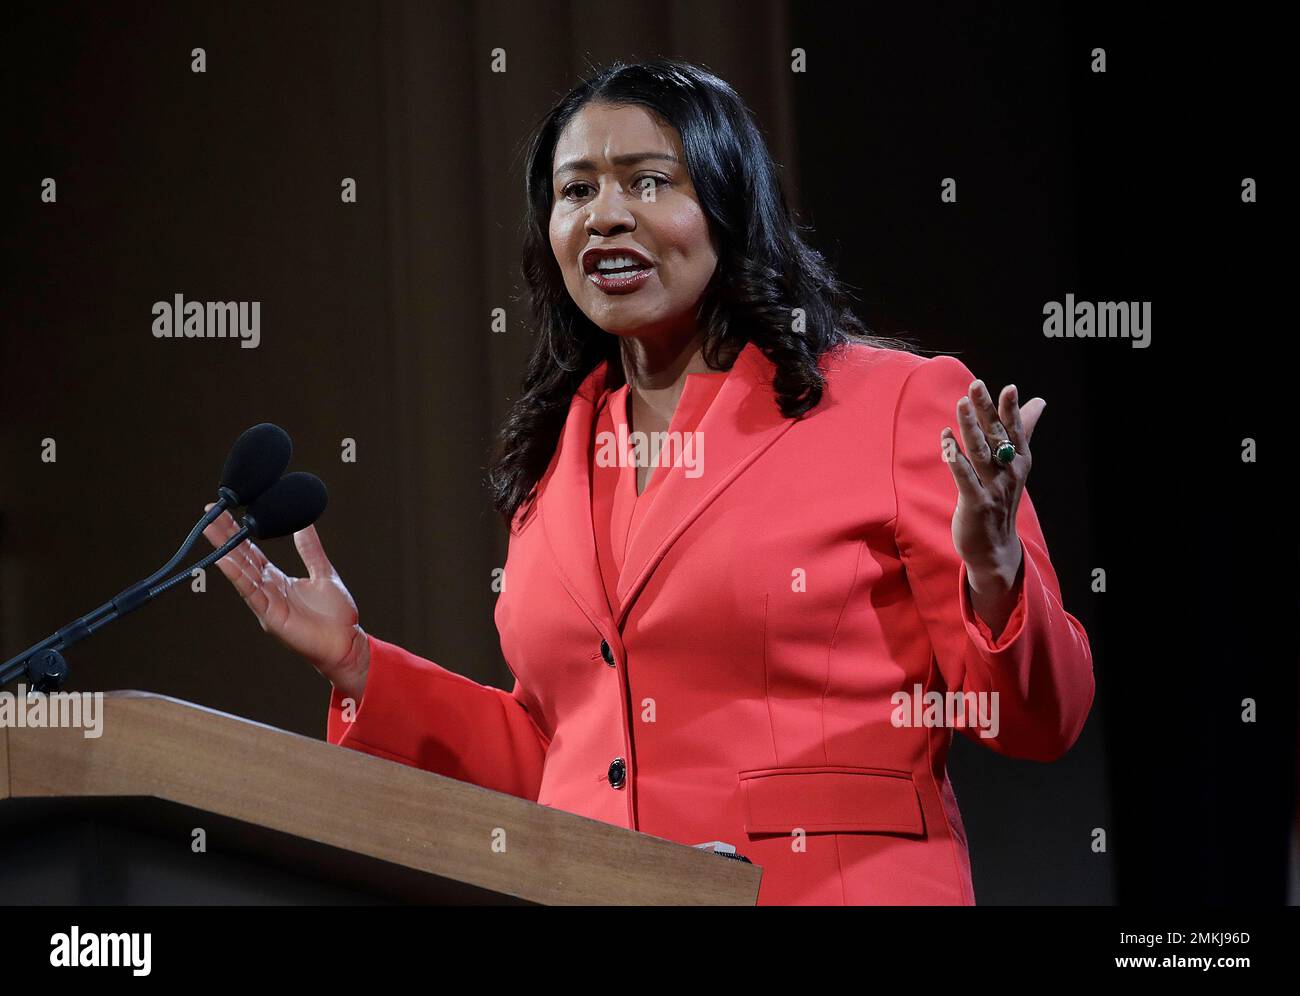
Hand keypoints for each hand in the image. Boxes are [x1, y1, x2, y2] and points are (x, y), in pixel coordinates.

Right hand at [202, 505, 368, 698]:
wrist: (347, 643)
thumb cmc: (336, 616)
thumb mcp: (323, 572)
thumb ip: (310, 549)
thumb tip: (304, 523)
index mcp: (277, 580)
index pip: (251, 552)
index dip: (237, 533)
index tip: (223, 513)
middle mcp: (267, 589)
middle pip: (241, 558)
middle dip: (223, 536)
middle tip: (207, 513)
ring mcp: (266, 603)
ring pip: (241, 572)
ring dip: (224, 550)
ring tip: (209, 529)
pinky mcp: (270, 616)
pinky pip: (251, 592)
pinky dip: (238, 576)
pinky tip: (225, 559)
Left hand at [940, 379, 1044, 594]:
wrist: (994, 547)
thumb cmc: (1001, 500)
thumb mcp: (1015, 466)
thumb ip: (1023, 432)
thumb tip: (1038, 402)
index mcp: (1019, 461)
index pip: (1015, 430)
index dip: (1011, 409)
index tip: (1009, 387)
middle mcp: (1009, 473)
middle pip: (996, 436)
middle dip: (987, 410)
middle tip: (976, 385)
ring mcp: (993, 489)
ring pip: (980, 452)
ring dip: (969, 427)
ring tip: (961, 404)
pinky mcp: (975, 504)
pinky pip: (964, 476)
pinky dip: (955, 456)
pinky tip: (946, 438)